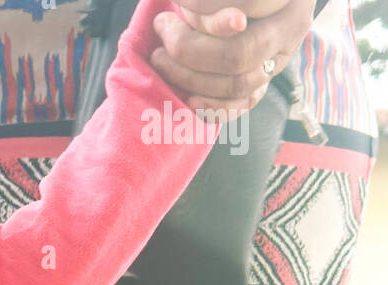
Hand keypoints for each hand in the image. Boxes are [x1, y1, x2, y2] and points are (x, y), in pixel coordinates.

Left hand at [150, 0, 313, 113]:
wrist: (246, 4)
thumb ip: (215, 3)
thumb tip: (229, 24)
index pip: (249, 5)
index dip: (205, 8)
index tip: (176, 5)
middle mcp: (291, 29)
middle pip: (240, 53)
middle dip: (190, 49)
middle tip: (161, 30)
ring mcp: (278, 61)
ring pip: (238, 84)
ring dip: (190, 78)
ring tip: (160, 58)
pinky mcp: (263, 86)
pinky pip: (240, 107)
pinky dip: (211, 107)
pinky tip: (188, 97)